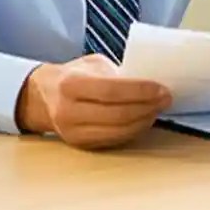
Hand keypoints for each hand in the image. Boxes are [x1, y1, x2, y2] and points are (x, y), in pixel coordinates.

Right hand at [15, 54, 172, 149]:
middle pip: (118, 115)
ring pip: (118, 131)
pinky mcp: (80, 145)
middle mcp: (68, 111)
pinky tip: (144, 119)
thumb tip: (152, 82)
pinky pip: (114, 140)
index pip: (112, 90)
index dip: (141, 91)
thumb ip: (117, 73)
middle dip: (148, 107)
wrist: (43, 97)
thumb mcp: (92, 64)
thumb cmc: (74, 75)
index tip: (162, 88)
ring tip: (158, 109)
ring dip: (144, 121)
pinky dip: (134, 130)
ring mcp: (73, 132)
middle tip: (166, 99)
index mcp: (70, 84)